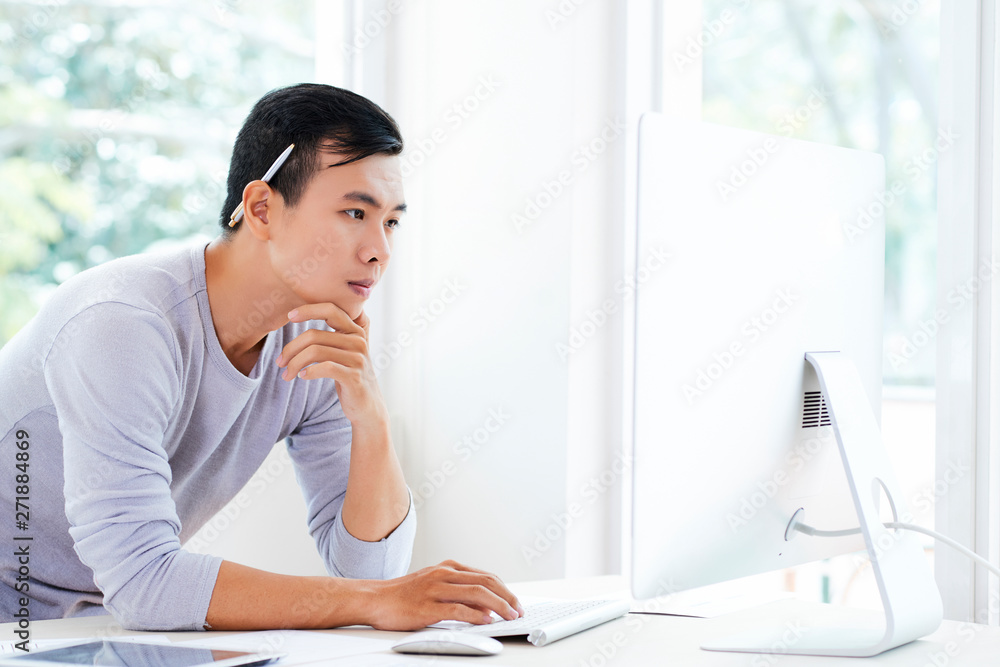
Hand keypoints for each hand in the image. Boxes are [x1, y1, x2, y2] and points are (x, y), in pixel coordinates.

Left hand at [277, 304, 384, 425]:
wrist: (368, 406)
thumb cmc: (350, 375)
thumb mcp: (347, 351)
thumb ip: (334, 335)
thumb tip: (301, 316)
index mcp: (356, 330)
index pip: (330, 309)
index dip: (308, 310)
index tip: (290, 316)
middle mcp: (358, 341)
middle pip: (315, 334)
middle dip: (291, 348)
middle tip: (280, 361)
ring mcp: (357, 359)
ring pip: (316, 351)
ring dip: (294, 363)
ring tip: (287, 374)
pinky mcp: (354, 377)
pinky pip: (325, 368)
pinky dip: (309, 371)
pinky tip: (302, 376)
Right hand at [366, 560, 524, 630]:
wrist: (375, 599)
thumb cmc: (404, 595)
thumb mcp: (434, 585)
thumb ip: (457, 591)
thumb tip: (485, 606)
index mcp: (448, 568)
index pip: (486, 575)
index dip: (504, 589)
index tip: (515, 602)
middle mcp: (444, 574)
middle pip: (486, 582)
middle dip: (507, 597)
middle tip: (519, 610)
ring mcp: (436, 589)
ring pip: (476, 593)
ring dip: (498, 606)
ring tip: (510, 616)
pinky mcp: (427, 606)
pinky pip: (457, 609)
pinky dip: (476, 615)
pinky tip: (487, 621)